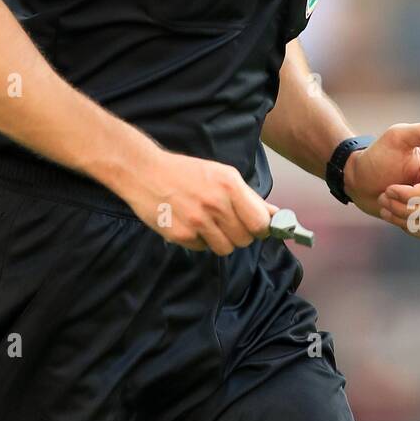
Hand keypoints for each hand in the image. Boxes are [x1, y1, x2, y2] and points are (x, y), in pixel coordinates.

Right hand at [121, 151, 276, 255]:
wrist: (144, 172)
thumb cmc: (184, 172)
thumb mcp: (221, 174)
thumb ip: (249, 196)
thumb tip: (275, 215)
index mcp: (229, 185)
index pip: (260, 223)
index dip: (260, 228)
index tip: (256, 227)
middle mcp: (215, 204)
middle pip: (244, 239)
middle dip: (239, 234)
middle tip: (226, 222)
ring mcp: (197, 222)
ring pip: (225, 248)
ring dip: (220, 240)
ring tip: (207, 222)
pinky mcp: (181, 235)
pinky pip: (202, 248)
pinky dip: (199, 240)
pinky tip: (189, 223)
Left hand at [343, 122, 419, 237]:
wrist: (362, 178)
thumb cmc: (377, 156)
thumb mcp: (395, 137)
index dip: (410, 195)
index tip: (389, 188)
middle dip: (402, 206)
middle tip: (384, 195)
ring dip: (401, 216)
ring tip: (385, 202)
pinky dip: (406, 226)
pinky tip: (392, 213)